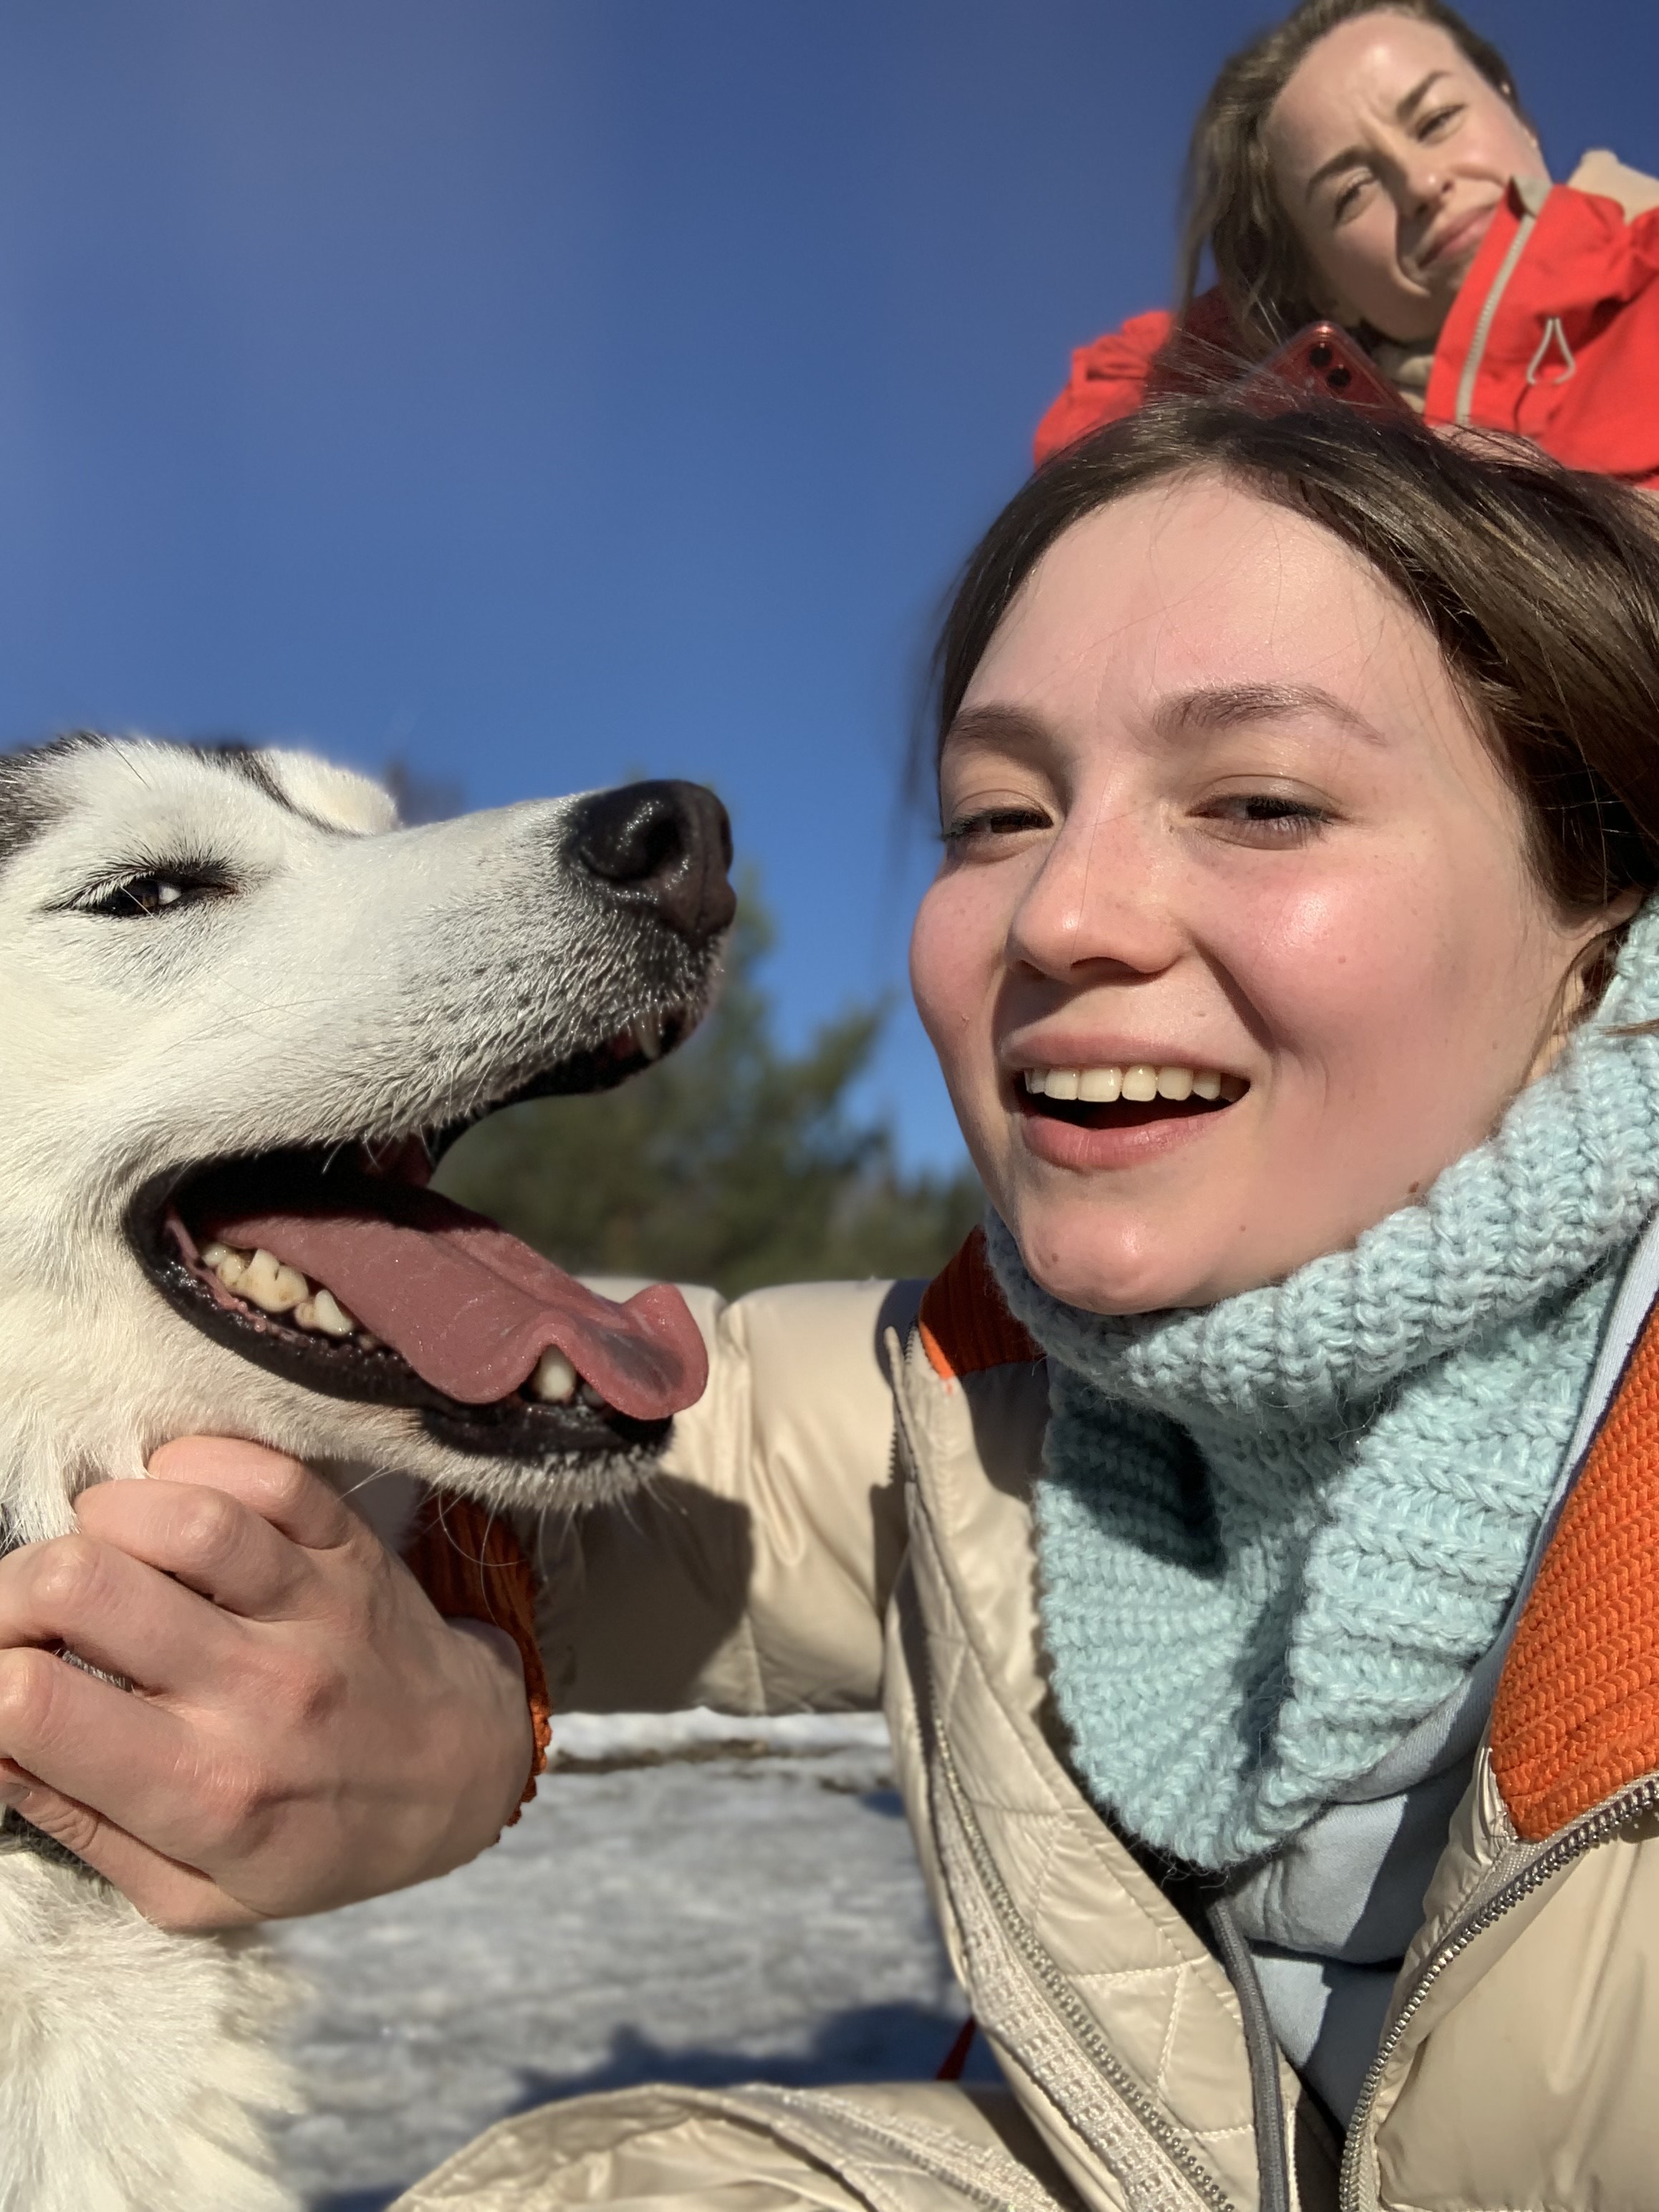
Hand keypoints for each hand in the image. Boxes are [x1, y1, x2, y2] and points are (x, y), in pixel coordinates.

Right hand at [0, 1440, 533, 1931]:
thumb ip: (81, 1826)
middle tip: (25, 1613)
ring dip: (102, 1519)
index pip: (33, 1706)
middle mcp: (259, 1691)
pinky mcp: (350, 1546)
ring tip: (101, 1555)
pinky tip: (170, 1504)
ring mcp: (314, 1608)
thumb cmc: (317, 1840)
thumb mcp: (192, 1892)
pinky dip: (194, 1465)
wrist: (461, 1778)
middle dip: (14, 1588)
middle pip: (84, 1586)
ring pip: (178, 1517)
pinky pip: (265, 1472)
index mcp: (205, 1791)